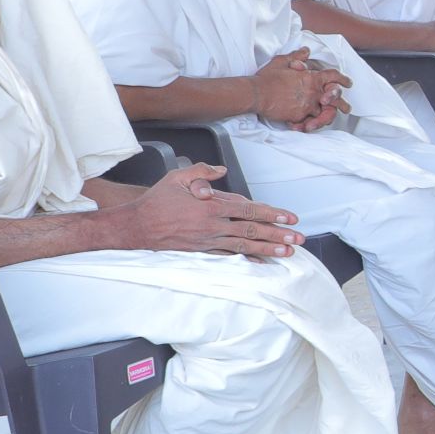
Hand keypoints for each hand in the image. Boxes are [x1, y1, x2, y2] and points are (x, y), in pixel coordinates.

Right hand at [117, 165, 303, 260]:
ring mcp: (207, 241)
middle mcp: (212, 225)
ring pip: (244, 245)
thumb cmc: (156, 201)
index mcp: (211, 206)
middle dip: (278, 235)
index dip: (272, 214)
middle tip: (299, 239)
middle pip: (252, 230)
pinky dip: (245, 260)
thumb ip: (201, 172)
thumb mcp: (177, 177)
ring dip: (268, 249)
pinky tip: (260, 264)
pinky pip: (228, 257)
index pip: (249, 209)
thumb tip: (221, 170)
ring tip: (288, 252)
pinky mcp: (201, 252)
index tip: (290, 218)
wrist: (135, 227)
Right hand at [250, 50, 343, 128]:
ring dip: (326, 116)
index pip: (332, 76)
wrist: (256, 93)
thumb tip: (306, 51)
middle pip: (334, 98)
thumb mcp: (282, 61)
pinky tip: (309, 126)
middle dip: (341, 103)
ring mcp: (307, 105)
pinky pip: (309, 122)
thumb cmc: (267, 78)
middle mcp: (312, 91)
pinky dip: (310, 124)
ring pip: (324, 113)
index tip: (348, 83)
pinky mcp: (299, 116)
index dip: (342, 79)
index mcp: (310, 78)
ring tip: (328, 120)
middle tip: (346, 108)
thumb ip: (296, 56)